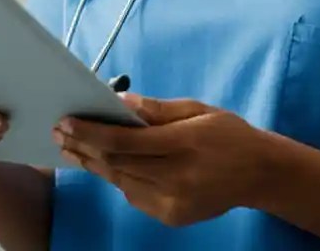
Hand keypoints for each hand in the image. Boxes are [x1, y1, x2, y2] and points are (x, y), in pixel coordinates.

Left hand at [53, 94, 270, 226]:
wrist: (260, 174)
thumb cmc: (228, 134)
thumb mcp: (198, 110)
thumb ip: (157, 110)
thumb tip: (119, 103)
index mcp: (184, 145)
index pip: (125, 142)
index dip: (91, 132)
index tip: (67, 122)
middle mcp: (177, 177)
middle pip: (116, 164)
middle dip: (83, 147)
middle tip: (59, 133)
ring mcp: (173, 202)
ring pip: (120, 182)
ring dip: (94, 164)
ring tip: (72, 148)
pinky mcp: (172, 217)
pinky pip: (134, 196)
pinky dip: (118, 179)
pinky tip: (105, 165)